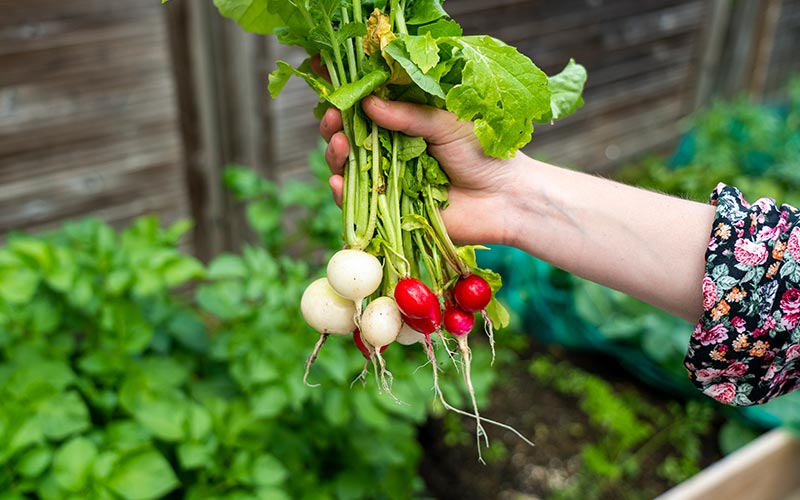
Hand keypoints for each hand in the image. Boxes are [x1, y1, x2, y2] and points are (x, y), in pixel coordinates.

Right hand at [320, 96, 527, 244]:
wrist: (504, 199)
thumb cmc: (483, 153)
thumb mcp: (448, 123)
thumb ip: (409, 115)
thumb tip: (368, 104)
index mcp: (404, 120)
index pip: (365, 102)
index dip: (343, 90)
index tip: (323, 72)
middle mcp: (390, 147)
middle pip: (347, 133)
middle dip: (334, 124)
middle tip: (332, 116)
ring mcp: (386, 178)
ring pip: (346, 166)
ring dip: (335, 154)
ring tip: (339, 144)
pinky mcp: (388, 210)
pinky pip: (356, 203)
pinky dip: (341, 192)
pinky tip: (337, 181)